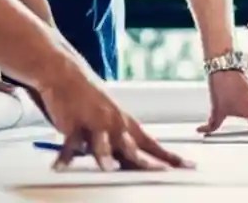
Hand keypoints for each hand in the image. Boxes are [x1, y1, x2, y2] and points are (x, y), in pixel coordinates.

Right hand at [34, 63, 191, 171]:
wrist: (65, 74)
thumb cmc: (89, 98)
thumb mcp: (109, 119)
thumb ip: (118, 141)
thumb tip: (131, 163)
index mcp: (126, 123)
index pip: (153, 145)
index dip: (170, 157)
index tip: (188, 166)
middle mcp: (114, 124)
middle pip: (132, 149)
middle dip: (146, 163)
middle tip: (160, 173)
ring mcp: (94, 124)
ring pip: (103, 144)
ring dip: (106, 156)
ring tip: (109, 168)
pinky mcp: (72, 124)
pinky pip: (68, 144)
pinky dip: (64, 157)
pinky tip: (60, 166)